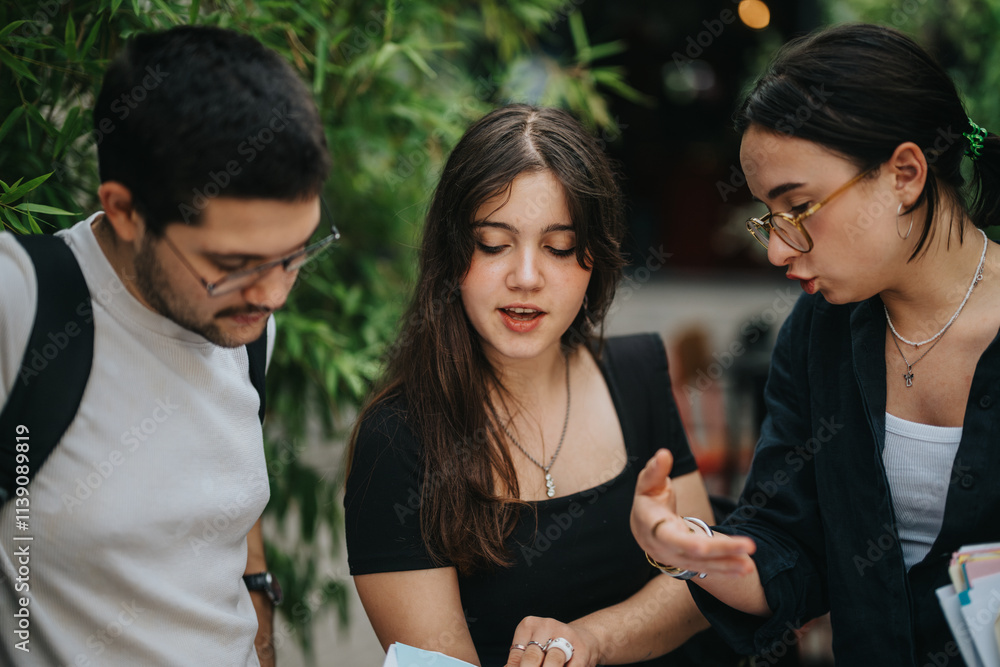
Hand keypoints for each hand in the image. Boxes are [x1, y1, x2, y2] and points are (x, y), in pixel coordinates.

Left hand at [505, 616, 597, 666]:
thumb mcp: (532, 647)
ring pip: (552, 662)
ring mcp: (566, 636)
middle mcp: (546, 626)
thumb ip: (519, 659)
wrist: (585, 637)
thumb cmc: (552, 646)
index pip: (516, 654)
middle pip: (532, 658)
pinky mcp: (582, 650)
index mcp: (529, 625)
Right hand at [631, 449, 755, 576]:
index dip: (686, 543)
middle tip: (749, 546)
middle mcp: (664, 548)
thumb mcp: (648, 483)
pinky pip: (707, 569)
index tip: (704, 546)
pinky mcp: (688, 563)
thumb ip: (656, 470)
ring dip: (727, 565)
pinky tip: (743, 569)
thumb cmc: (648, 500)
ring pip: (702, 565)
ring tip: (749, 565)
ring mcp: (676, 558)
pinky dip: (725, 569)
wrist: (643, 528)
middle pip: (694, 553)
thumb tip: (663, 454)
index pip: (669, 537)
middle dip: (721, 550)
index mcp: (652, 527)